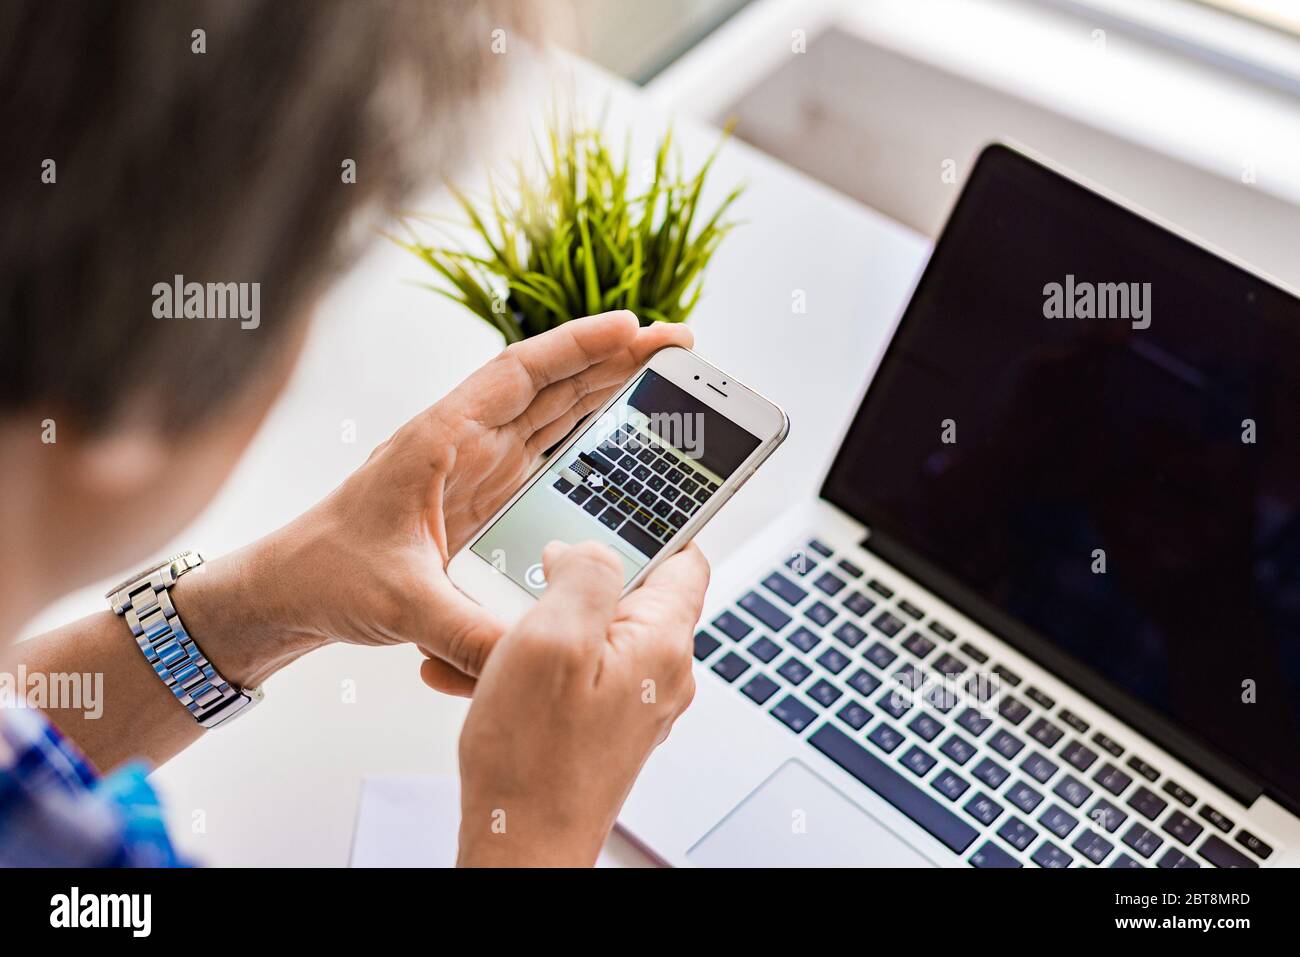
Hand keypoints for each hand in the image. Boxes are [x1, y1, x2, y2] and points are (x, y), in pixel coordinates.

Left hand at [206, 311, 692, 692]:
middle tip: (676, 343)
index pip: (518, 375)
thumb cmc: (326, 575)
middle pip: (549, 384)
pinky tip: (623, 431)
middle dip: (613, 358)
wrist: (289, 591)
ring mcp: (475, 467)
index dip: (578, 347)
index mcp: (439, 441)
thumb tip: (528, 654)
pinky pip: (546, 451)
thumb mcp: (399, 604)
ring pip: (552, 412)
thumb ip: (463, 629)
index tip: (633, 327)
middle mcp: (462, 443)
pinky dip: (588, 434)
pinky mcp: (483, 495)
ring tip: (664, 373)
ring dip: (606, 389)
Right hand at [455, 540, 708, 866]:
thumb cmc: (534, 760)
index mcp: (662, 642)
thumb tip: (590, 548)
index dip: (645, 528)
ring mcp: (631, 703)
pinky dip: (526, 667)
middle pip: (624, 594)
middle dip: (564, 583)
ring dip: (531, 629)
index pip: (684, 557)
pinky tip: (477, 676)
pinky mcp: (602, 728)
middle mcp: (658, 673)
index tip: (606, 511)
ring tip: (481, 640)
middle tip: (518, 585)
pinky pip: (568, 676)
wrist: (520, 849)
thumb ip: (585, 575)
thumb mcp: (552, 639)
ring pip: (586, 636)